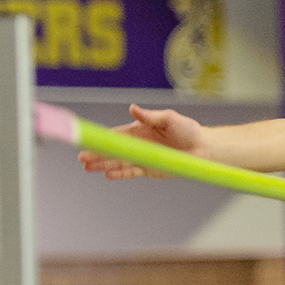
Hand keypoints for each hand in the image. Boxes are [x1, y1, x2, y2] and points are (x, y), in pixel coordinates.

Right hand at [81, 105, 200, 178]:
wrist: (202, 149)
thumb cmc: (187, 130)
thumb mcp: (169, 119)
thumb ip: (150, 116)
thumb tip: (133, 109)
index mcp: (139, 130)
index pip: (116, 134)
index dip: (102, 138)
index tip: (87, 139)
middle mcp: (138, 144)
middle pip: (113, 150)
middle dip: (97, 154)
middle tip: (81, 158)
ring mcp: (142, 157)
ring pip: (119, 162)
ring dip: (104, 165)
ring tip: (87, 168)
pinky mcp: (149, 169)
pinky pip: (131, 172)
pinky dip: (120, 173)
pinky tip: (107, 174)